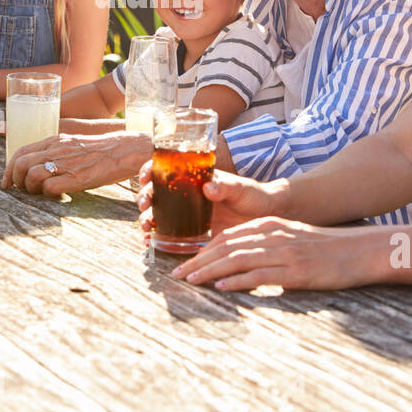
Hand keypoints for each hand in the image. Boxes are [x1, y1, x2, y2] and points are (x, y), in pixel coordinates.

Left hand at [3, 131, 151, 194]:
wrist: (123, 149)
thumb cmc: (98, 150)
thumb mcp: (71, 145)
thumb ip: (54, 152)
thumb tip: (35, 167)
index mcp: (54, 141)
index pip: (20, 151)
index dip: (9, 168)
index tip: (7, 182)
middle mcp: (57, 150)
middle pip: (21, 163)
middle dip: (14, 180)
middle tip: (18, 190)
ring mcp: (66, 163)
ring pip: (32, 175)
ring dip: (30, 188)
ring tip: (38, 192)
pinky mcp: (77, 177)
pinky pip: (51, 187)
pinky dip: (47, 193)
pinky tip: (56, 194)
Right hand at [135, 167, 284, 237]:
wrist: (266, 217)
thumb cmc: (254, 196)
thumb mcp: (241, 188)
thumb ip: (226, 187)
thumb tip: (208, 187)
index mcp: (196, 178)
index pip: (167, 168)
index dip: (151, 169)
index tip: (145, 176)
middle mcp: (187, 195)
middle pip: (157, 192)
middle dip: (145, 198)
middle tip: (145, 205)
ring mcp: (188, 214)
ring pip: (159, 213)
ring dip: (147, 219)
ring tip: (145, 227)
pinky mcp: (193, 232)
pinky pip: (171, 234)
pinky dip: (157, 238)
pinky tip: (150, 243)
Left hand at [168, 217, 375, 291]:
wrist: (359, 251)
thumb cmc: (325, 249)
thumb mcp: (291, 239)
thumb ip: (265, 246)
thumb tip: (240, 264)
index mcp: (269, 226)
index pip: (227, 237)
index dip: (202, 250)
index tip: (184, 262)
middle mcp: (272, 235)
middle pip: (225, 247)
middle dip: (198, 261)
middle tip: (176, 275)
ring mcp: (283, 252)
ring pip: (237, 259)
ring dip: (210, 271)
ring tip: (190, 281)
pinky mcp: (295, 270)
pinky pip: (260, 275)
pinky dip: (238, 281)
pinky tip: (221, 288)